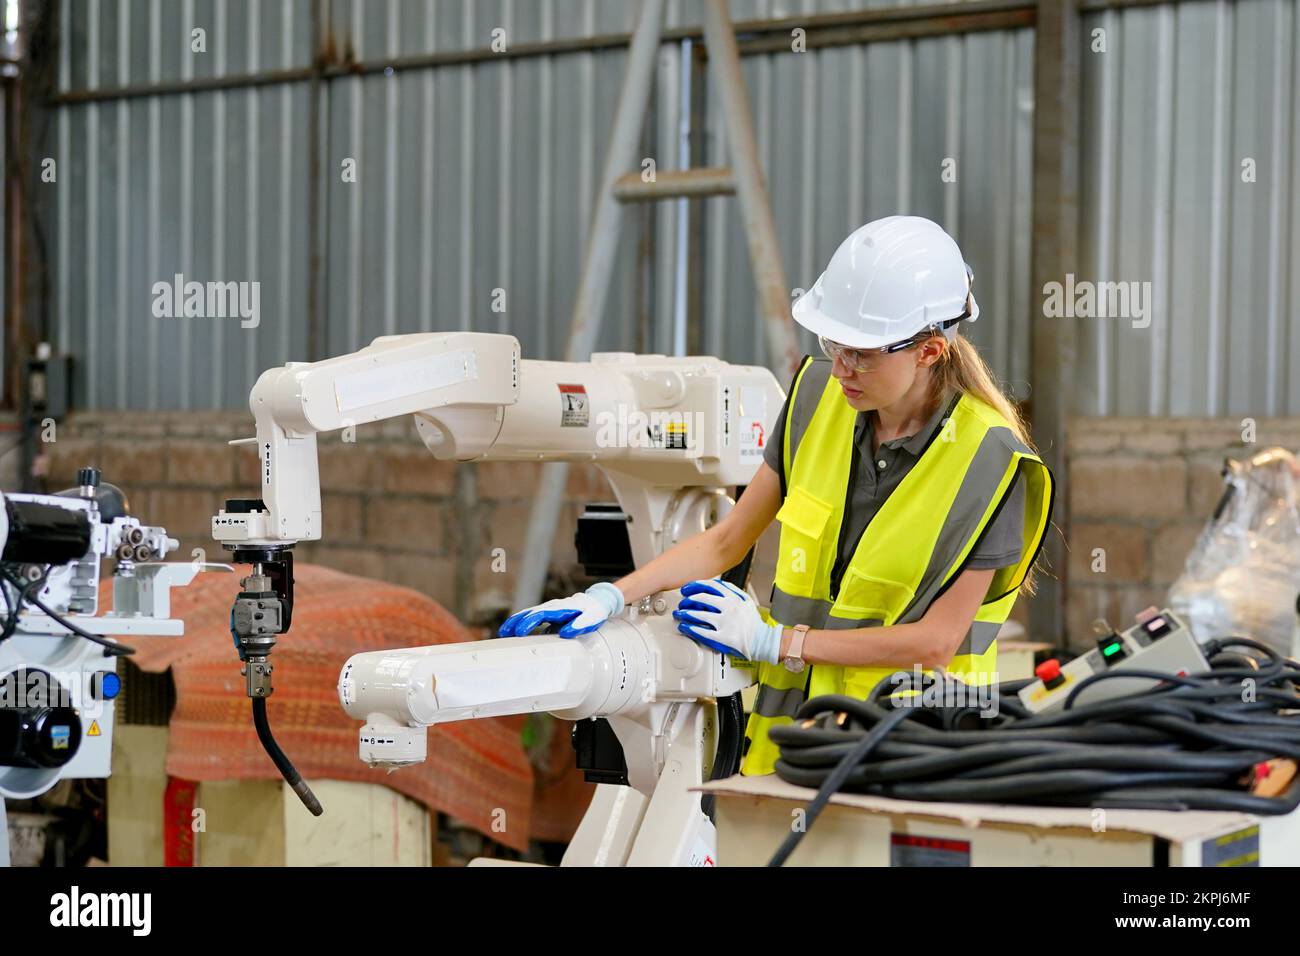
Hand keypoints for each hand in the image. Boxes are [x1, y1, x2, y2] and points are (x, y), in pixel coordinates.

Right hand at [498, 582, 624, 638]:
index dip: (529, 623)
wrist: (596, 602)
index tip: (519, 632)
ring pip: (529, 613)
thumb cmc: (594, 611)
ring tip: (503, 632)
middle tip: (504, 633)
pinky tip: (515, 632)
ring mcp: (550, 609)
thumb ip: (579, 625)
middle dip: (516, 622)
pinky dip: (522, 622)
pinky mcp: (549, 614)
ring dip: (516, 621)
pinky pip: (533, 617)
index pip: (541, 615)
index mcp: (561, 608)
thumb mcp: (592, 619)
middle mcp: (552, 606)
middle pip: (530, 612)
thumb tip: (566, 633)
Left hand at [672, 579, 781, 662]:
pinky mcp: (724, 638)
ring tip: (679, 614)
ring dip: (686, 614)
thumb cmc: (754, 623)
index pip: (711, 586)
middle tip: (682, 603)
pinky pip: (703, 632)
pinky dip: (691, 629)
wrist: (764, 641)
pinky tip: (684, 627)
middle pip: (702, 599)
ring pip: (700, 615)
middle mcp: (730, 608)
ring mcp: (726, 624)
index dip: (696, 586)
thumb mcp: (747, 602)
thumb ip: (733, 593)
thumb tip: (717, 587)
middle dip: (688, 600)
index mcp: (734, 598)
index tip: (687, 588)